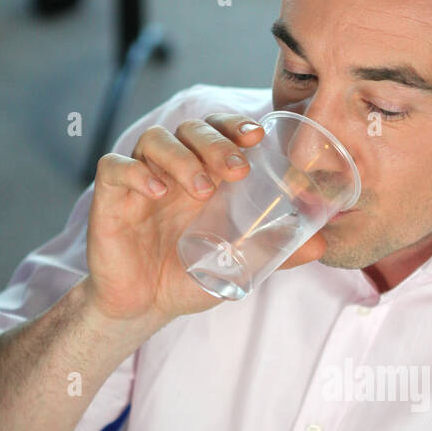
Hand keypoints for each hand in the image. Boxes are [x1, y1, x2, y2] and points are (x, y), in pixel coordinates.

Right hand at [84, 114, 327, 325]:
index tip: (257, 136)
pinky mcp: (110, 197)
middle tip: (237, 169)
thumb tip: (322, 244)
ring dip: (182, 157)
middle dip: (216, 142)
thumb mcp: (237, 264)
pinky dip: (136, 171)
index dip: (235, 125)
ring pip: (155, 140)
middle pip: (190, 129)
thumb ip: (276, 251)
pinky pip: (116, 167)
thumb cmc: (189, 275)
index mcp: (204, 173)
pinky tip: (156, 191)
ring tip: (202, 187)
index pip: (219, 130)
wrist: (144, 306)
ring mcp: (140, 180)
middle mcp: (173, 168)